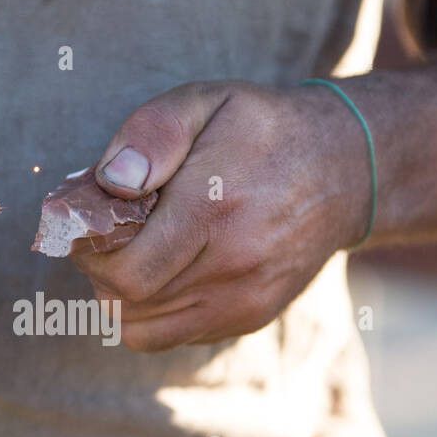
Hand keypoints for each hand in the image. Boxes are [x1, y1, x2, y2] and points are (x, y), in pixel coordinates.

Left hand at [70, 80, 370, 350]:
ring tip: (135, 254)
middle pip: (128, 304)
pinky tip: (166, 270)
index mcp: (213, 207)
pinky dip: (155, 312)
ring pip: (144, 330)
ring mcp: (245, 298)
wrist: (345, 168)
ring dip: (123, 298)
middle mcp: (233, 264)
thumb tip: (112, 181)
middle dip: (101, 273)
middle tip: (108, 239)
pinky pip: (175, 335)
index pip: (124, 271)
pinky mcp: (252, 316)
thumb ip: (152, 133)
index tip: (91, 224)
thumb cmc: (260, 129)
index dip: (91, 253)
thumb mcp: (204, 101)